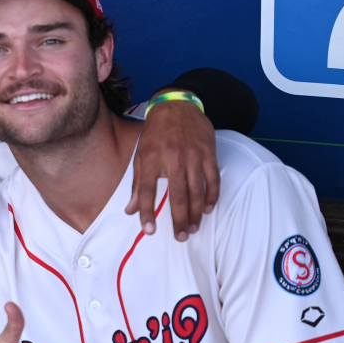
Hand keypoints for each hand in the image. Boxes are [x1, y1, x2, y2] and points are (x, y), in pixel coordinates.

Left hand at [125, 98, 218, 240]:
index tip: (149, 230)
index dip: (147, 212)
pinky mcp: (208, 153)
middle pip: (177, 195)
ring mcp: (193, 155)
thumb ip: (137, 184)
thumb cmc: (155, 133)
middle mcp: (172, 158)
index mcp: (150, 158)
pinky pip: (213, 179)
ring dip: (195, 213)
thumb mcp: (140, 155)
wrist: (177, 105)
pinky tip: (207, 209)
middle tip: (180, 237)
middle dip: (178, 219)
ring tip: (192, 228)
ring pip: (196, 191)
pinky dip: (211, 196)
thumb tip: (130, 210)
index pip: (147, 191)